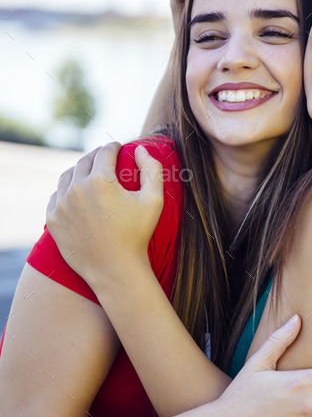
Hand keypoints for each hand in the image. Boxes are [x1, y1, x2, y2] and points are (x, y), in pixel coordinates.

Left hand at [46, 142, 163, 288]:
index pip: (105, 152)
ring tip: (89, 173)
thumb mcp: (154, 200)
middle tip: (104, 158)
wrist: (115, 269)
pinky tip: (75, 194)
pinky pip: (56, 196)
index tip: (118, 147)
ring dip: (79, 170)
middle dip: (96, 156)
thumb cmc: (138, 234)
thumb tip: (141, 149)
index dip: (113, 147)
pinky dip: (66, 191)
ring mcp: (61, 205)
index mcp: (100, 180)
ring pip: (67, 176)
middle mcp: (76, 189)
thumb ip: (152, 169)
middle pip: (84, 161)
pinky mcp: (53, 220)